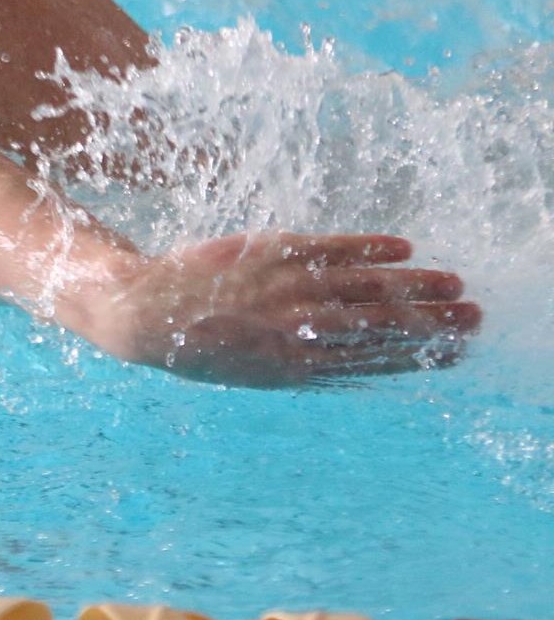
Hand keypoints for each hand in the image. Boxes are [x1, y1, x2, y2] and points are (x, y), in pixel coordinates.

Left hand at [64, 232, 479, 386]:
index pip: (372, 359)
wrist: (144, 314)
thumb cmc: (198, 347)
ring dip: (415, 284)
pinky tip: (402, 247)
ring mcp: (287, 288)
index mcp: (297, 366)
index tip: (455, 350)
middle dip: (431, 321)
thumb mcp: (252, 372)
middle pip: (380, 324)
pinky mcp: (271, 253)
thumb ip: (303, 364)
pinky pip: (331, 248)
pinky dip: (369, 247)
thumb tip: (353, 362)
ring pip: (365, 286)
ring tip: (454, 283)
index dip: (418, 354)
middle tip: (473, 316)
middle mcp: (299, 328)